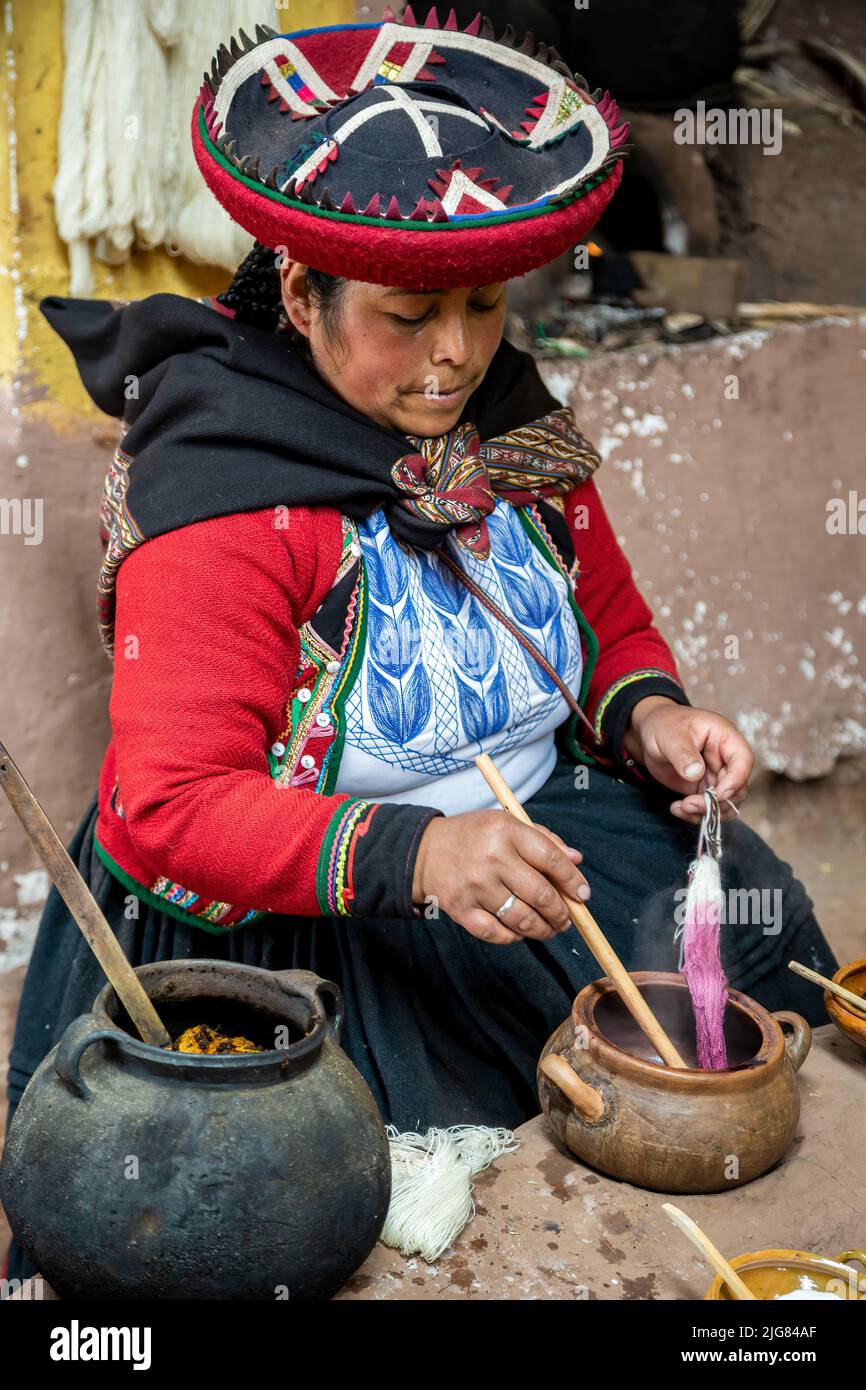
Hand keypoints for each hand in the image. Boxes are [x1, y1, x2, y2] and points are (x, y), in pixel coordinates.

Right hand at [411, 810, 589, 944]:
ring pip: (522, 919)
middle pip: (540, 894)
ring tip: (549, 929)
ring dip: (543, 929)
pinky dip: (513, 937)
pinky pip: (496, 933)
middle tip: (566, 919)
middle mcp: (492, 858)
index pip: (551, 858)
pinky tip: (519, 932)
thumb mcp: (506, 823)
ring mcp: (476, 886)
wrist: (423, 851)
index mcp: (506, 831)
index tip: (583, 894)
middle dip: (561, 913)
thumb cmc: (472, 836)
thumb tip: (576, 859)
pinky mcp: (461, 908)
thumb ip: (543, 838)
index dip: (573, 880)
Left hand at [623, 695, 753, 822]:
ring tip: (681, 807)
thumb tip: (696, 773)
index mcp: (724, 737)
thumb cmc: (663, 725)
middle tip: (689, 804)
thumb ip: (683, 753)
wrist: (650, 733)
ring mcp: (716, 775)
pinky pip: (709, 808)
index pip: (744, 760)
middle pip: (737, 787)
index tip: (719, 795)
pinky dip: (695, 814)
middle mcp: (726, 758)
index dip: (736, 780)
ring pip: (726, 802)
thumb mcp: (670, 735)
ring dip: (707, 812)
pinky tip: (676, 808)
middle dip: (716, 802)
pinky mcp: (704, 789)